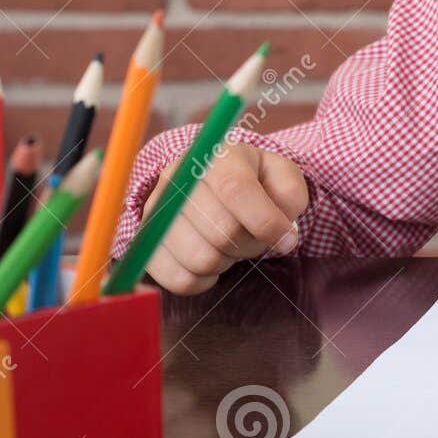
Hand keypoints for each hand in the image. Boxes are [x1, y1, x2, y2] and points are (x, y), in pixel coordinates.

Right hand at [141, 142, 307, 294]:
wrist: (211, 183)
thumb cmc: (253, 180)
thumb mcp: (280, 175)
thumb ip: (291, 195)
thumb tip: (284, 233)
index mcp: (217, 157)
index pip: (235, 189)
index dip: (266, 221)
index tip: (287, 239)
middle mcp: (179, 179)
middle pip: (222, 231)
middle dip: (251, 244)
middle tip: (255, 237)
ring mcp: (156, 211)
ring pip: (201, 259)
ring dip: (228, 261)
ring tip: (231, 244)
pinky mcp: (146, 243)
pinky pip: (179, 280)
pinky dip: (204, 280)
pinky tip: (213, 259)